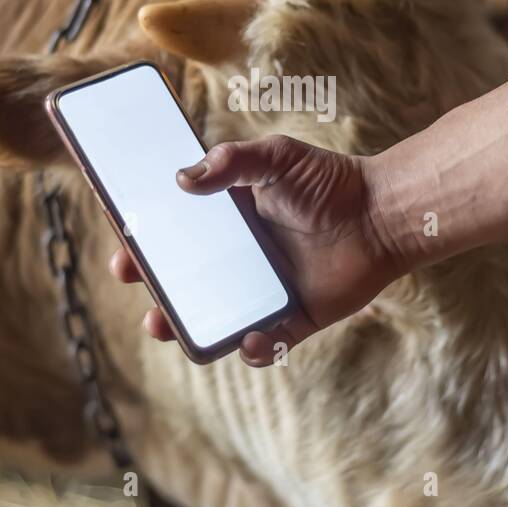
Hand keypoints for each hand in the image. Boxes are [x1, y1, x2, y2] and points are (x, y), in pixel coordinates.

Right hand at [108, 134, 404, 366]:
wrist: (384, 213)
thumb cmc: (330, 181)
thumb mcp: (276, 157)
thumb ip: (231, 162)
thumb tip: (181, 180)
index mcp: (229, 222)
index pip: (175, 235)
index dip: (144, 242)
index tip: (123, 244)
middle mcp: (240, 260)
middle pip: (184, 281)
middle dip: (152, 288)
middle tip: (135, 282)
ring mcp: (264, 291)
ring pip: (214, 319)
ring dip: (185, 328)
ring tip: (166, 326)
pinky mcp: (294, 318)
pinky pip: (265, 343)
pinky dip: (252, 348)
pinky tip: (249, 338)